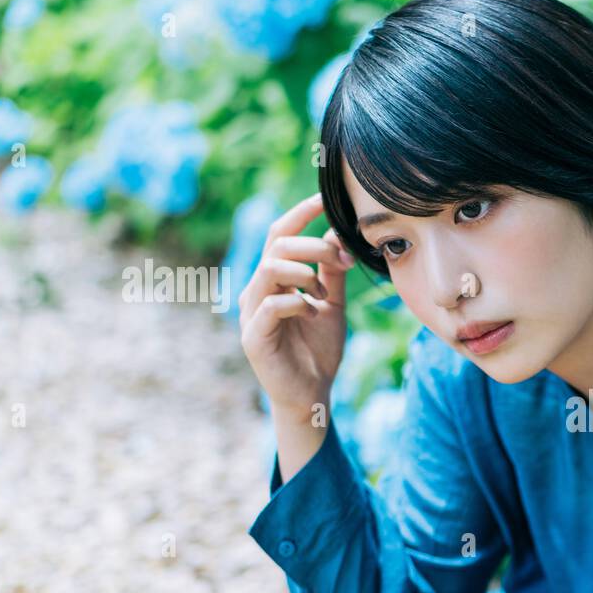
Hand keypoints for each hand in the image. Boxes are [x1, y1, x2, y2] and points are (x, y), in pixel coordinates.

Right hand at [238, 193, 354, 417]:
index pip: (280, 234)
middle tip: (341, 258)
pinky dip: (299, 303)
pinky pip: (273, 306)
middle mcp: (258, 290)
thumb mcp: (333, 303)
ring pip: (270, 269)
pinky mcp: (254, 337)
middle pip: (277, 245)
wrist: (313, 394)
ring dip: (305, 273)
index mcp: (275, 279)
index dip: (300, 213)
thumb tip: (339, 234)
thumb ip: (333, 272)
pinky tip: (314, 312)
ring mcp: (252, 312)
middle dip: (313, 244)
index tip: (325, 198)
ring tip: (324, 293)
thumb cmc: (318, 349)